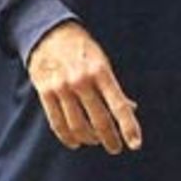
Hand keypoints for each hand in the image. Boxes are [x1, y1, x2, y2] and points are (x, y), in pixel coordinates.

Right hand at [26, 21, 141, 154]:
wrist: (48, 32)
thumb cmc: (82, 49)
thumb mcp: (103, 62)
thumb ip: (115, 88)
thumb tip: (132, 110)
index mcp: (100, 72)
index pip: (119, 106)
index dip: (129, 127)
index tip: (135, 144)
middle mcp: (81, 80)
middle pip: (99, 121)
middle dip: (110, 139)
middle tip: (115, 148)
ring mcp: (61, 87)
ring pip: (78, 126)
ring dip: (89, 139)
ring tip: (96, 141)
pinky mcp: (45, 92)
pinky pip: (58, 123)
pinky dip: (68, 137)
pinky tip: (76, 142)